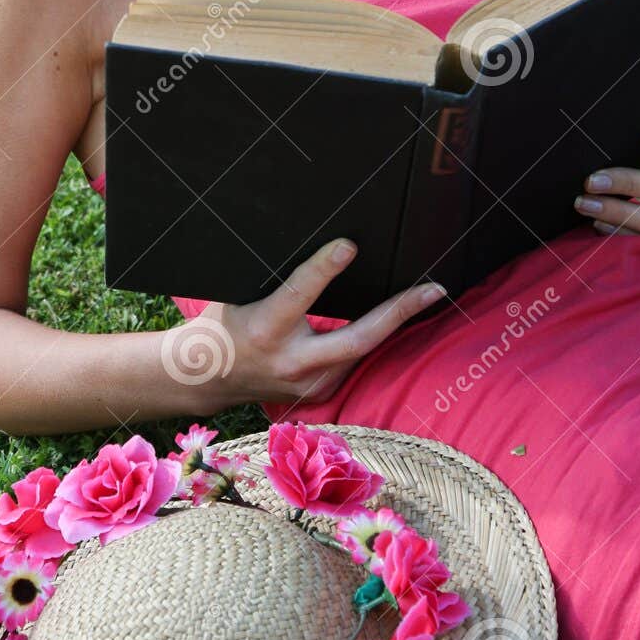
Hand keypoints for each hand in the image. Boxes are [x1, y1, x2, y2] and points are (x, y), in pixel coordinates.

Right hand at [186, 239, 447, 408]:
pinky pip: (352, 359)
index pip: (299, 294)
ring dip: (393, 324)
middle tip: (434, 290)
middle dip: (398, 313)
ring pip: (361, 350)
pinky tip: (394, 318)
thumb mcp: (239, 295)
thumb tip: (327, 249)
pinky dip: (372, 338)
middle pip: (356, 339)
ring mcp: (308, 384)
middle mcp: (291, 362)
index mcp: (265, 328)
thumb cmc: (224, 325)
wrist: (206, 380)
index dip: (323, 270)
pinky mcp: (319, 393)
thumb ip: (279, 280)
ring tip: (427, 296)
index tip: (348, 246)